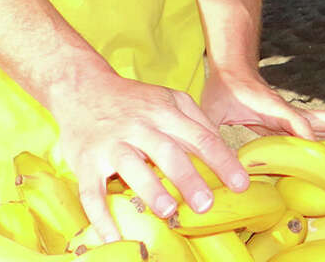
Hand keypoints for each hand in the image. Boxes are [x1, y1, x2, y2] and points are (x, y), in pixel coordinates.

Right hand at [51, 71, 248, 244]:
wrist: (84, 87)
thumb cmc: (135, 100)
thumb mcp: (169, 99)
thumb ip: (197, 121)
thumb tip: (224, 151)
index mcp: (165, 112)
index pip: (200, 137)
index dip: (222, 161)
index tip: (240, 184)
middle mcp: (140, 126)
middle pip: (168, 152)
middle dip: (188, 179)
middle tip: (206, 205)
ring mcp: (112, 144)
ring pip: (131, 167)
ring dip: (150, 189)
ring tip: (167, 211)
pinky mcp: (86, 161)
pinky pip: (91, 191)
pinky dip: (101, 216)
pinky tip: (115, 236)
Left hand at [200, 67, 324, 141]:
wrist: (231, 69)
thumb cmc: (222, 89)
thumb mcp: (214, 110)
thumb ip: (216, 133)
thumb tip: (218, 161)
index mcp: (273, 110)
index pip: (296, 123)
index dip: (308, 137)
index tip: (320, 152)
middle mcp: (289, 114)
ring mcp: (292, 117)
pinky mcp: (291, 121)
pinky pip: (318, 130)